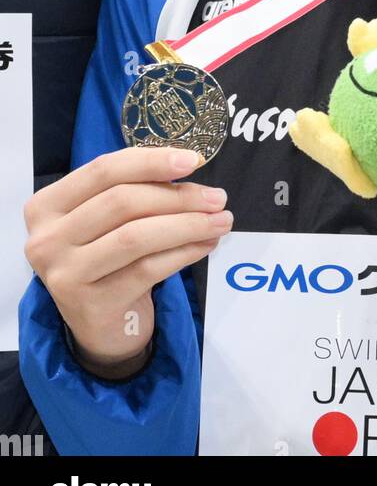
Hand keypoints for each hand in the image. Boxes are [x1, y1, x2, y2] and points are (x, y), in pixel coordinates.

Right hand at [24, 147, 232, 378]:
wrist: (99, 325)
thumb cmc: (107, 259)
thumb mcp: (107, 220)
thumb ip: (135, 190)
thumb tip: (190, 165)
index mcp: (46, 206)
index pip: (103, 170)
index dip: (151, 161)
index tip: (194, 159)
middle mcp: (46, 239)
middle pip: (122, 202)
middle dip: (177, 196)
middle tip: (218, 198)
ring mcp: (66, 274)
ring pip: (136, 236)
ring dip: (188, 224)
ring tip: (221, 221)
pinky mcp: (91, 305)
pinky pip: (147, 269)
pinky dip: (184, 253)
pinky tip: (206, 245)